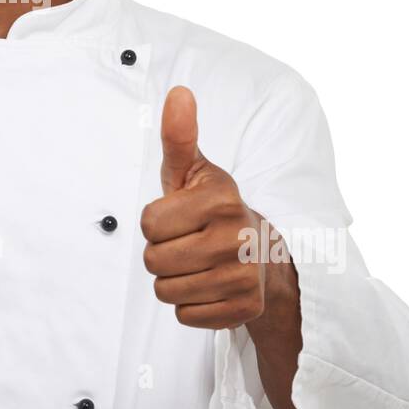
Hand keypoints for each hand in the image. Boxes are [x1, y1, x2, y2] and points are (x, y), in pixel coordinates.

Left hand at [140, 86, 267, 328]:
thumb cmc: (211, 208)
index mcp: (221, 199)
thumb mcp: (192, 171)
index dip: (155, 222)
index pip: (148, 224)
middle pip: (154, 261)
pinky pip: (185, 316)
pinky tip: (209, 286)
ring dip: (173, 280)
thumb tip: (178, 92)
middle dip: (161, 253)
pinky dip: (190, 305)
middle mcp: (237, 238)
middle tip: (186, 243)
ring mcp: (243, 277)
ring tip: (196, 264)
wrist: (260, 252)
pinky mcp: (243, 309)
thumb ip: (179, 136)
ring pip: (166, 292)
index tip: (179, 217)